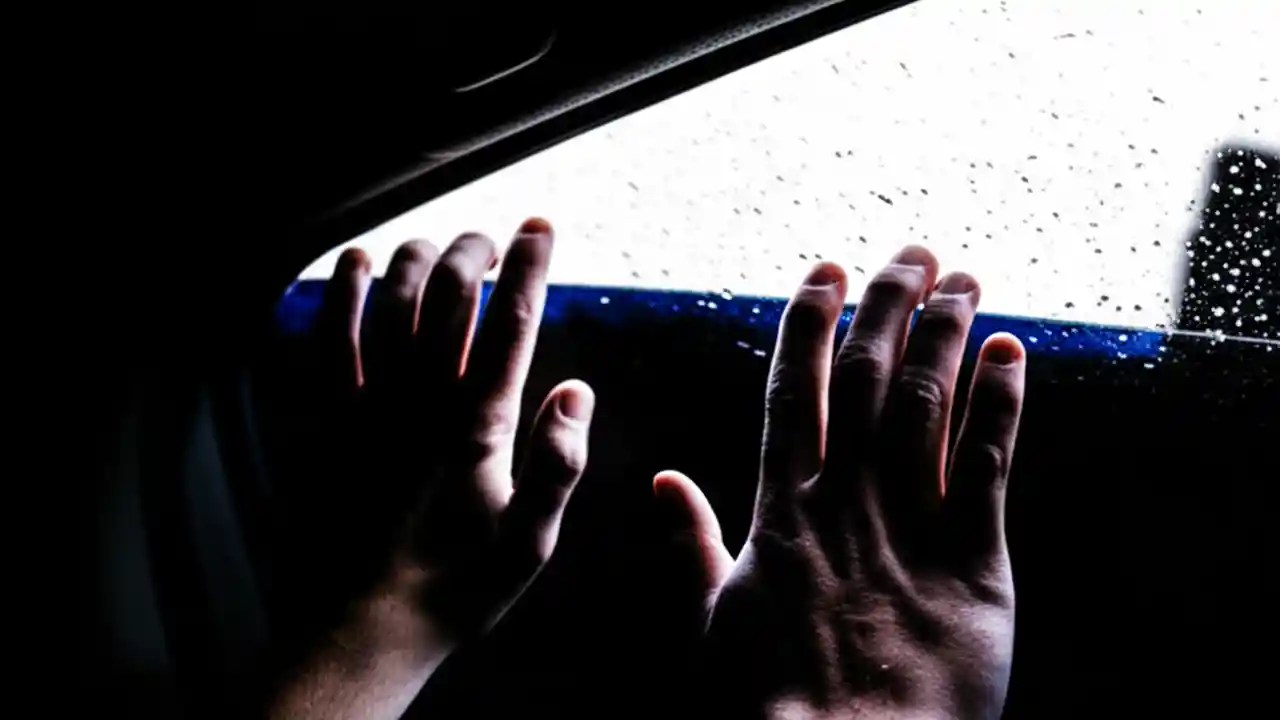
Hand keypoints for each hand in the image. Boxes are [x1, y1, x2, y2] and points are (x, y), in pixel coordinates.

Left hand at [270, 219, 593, 718]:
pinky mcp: (322, 419)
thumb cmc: (453, 589)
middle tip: (492, 240)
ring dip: (416, 258)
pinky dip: (342, 290)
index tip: (541, 226)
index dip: (529, 266)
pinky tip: (355, 262)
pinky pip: (326, 335)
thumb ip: (558, 467)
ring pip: (388, 300)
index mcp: (476, 426)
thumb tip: (578, 392)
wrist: (360, 627)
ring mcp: (366, 404)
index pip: (511, 323)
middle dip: (473, 250)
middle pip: (448, 294)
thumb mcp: (530, 546)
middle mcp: (420, 401)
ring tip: (437, 245)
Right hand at [655, 247, 1025, 718]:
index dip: (809, 323)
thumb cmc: (773, 706)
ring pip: (927, 405)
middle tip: (908, 249)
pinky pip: (990, 465)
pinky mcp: (975, 562)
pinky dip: (1001, 403)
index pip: (794, 391)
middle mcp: (847, 500)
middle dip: (888, 304)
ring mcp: (912, 526)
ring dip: (945, 333)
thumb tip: (665, 479)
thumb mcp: (712, 624)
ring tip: (961, 276)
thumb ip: (694, 544)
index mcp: (781, 510)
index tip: (824, 270)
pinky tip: (1009, 351)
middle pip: (867, 378)